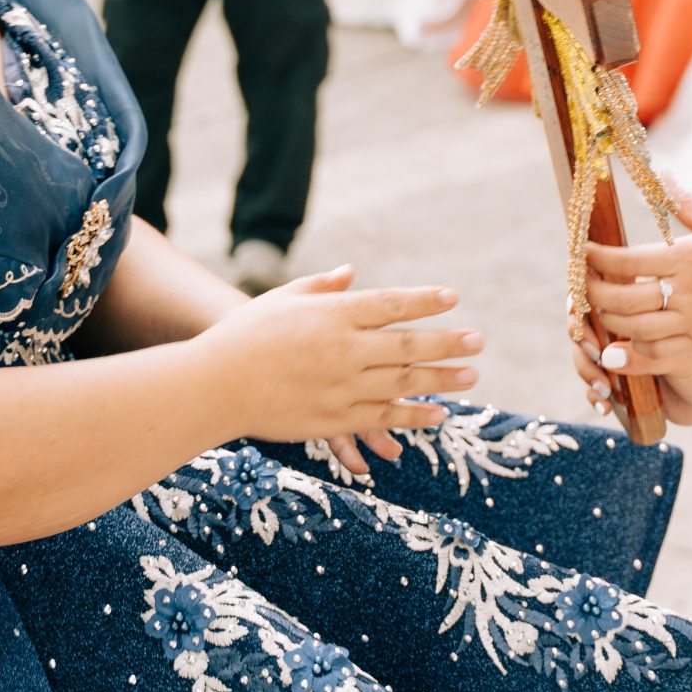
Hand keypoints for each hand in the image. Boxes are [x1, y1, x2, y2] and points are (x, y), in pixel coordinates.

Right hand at [194, 268, 479, 455]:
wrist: (214, 386)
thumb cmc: (245, 336)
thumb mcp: (283, 299)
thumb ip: (321, 287)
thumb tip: (350, 273)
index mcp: (333, 314)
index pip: (390, 303)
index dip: (425, 300)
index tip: (453, 298)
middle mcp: (344, 349)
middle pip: (407, 344)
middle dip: (447, 342)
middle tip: (478, 341)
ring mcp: (341, 386)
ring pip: (403, 383)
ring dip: (441, 380)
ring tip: (471, 377)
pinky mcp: (333, 418)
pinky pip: (383, 417)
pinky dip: (413, 416)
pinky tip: (438, 415)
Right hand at [567, 315, 691, 426]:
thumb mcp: (681, 355)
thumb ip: (648, 353)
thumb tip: (609, 355)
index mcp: (639, 305)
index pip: (597, 293)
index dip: (582, 303)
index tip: (582, 316)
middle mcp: (624, 326)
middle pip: (582, 324)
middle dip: (582, 340)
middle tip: (595, 353)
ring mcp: (619, 353)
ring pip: (583, 354)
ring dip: (586, 369)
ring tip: (604, 387)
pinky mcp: (618, 381)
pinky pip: (592, 385)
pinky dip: (593, 394)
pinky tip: (605, 405)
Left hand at [583, 191, 691, 373]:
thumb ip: (688, 205)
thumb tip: (662, 174)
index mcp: (690, 257)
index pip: (628, 259)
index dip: (598, 259)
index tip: (583, 252)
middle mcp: (687, 292)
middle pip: (622, 298)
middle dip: (593, 294)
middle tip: (581, 286)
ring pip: (633, 329)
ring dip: (607, 323)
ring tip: (596, 312)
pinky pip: (656, 357)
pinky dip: (630, 355)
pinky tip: (614, 349)